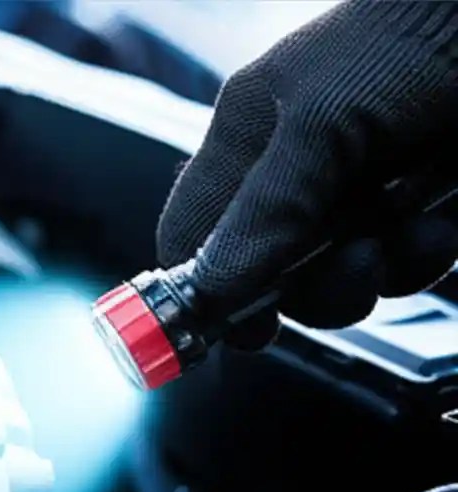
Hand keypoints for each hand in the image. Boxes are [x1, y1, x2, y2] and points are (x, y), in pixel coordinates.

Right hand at [156, 0, 457, 348]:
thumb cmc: (411, 33)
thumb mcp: (323, 121)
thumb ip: (267, 208)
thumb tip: (213, 285)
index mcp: (249, 137)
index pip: (192, 233)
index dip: (204, 286)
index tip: (237, 324)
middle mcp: (295, 171)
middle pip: (266, 274)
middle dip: (308, 287)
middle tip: (348, 266)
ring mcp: (358, 193)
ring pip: (336, 280)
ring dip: (373, 275)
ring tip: (403, 236)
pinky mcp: (418, 209)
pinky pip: (402, 268)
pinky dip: (422, 260)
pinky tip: (439, 225)